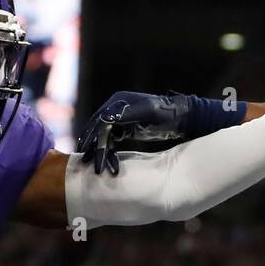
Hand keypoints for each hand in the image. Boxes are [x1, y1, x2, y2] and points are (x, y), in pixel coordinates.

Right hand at [77, 91, 192, 175]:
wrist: (180, 117)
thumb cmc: (166, 113)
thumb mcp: (148, 112)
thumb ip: (127, 114)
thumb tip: (105, 118)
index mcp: (118, 101)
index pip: (101, 121)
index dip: (93, 136)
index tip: (88, 151)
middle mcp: (115, 108)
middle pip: (98, 128)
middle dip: (91, 145)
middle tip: (84, 160)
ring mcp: (120, 119)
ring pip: (103, 135)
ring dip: (97, 149)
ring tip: (89, 163)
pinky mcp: (125, 129)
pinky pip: (111, 140)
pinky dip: (107, 151)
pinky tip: (104, 162)